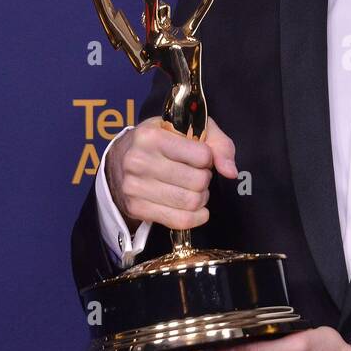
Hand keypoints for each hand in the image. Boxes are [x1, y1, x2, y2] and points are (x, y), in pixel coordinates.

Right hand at [107, 115, 238, 233]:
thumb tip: (230, 172)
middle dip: (205, 180)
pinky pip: (179, 221)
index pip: (202, 155)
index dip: (208, 158)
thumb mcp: (191, 129)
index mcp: (151, 136)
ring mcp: (134, 186)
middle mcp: (138, 161)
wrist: (120, 159)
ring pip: (190, 202)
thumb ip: (218, 144)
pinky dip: (196, 217)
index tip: (201, 157)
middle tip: (197, 174)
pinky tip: (197, 209)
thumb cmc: (162, 140)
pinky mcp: (135, 208)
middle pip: (197, 182)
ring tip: (194, 189)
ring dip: (201, 198)